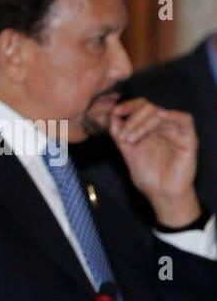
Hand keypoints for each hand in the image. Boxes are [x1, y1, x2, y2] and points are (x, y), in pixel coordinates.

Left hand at [108, 98, 201, 225]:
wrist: (162, 194)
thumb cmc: (148, 176)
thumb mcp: (128, 153)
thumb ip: (119, 135)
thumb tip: (111, 116)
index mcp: (149, 129)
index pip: (141, 107)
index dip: (128, 106)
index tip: (115, 112)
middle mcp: (162, 127)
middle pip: (149, 107)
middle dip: (131, 119)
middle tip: (123, 137)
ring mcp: (175, 132)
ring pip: (160, 113)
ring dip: (141, 124)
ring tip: (130, 140)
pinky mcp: (188, 138)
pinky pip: (184, 119)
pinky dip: (172, 115)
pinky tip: (160, 117)